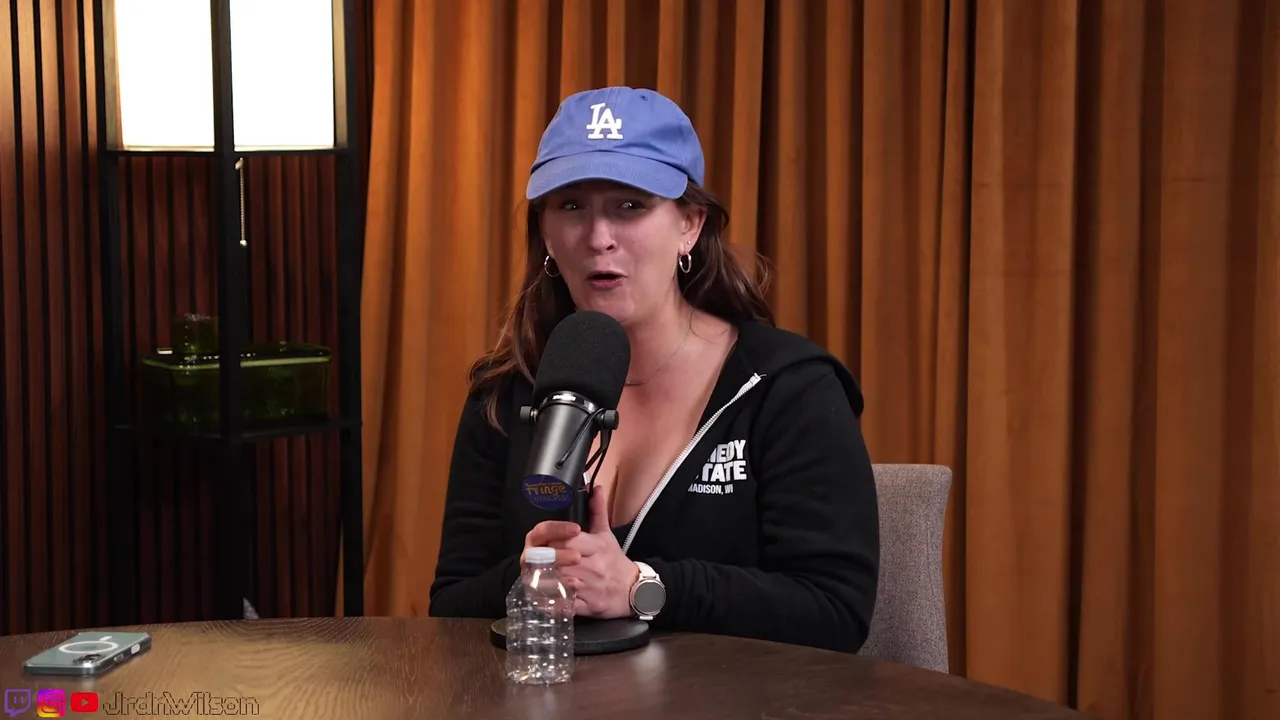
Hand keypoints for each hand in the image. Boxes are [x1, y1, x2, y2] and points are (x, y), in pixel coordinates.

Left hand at [523, 486, 638, 618]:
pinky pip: (567, 604)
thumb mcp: (607, 535)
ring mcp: (592, 588)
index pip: (568, 540)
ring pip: (562, 582)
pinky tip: (547, 597)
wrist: (634, 590)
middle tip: (538, 560)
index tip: (545, 543)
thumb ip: (597, 511)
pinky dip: (555, 601)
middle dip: (547, 560)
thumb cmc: (615, 562)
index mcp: (597, 547)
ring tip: (538, 577)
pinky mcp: (590, 606)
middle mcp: (595, 567)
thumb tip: (594, 488)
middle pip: (561, 560)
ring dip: (548, 580)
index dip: (553, 541)